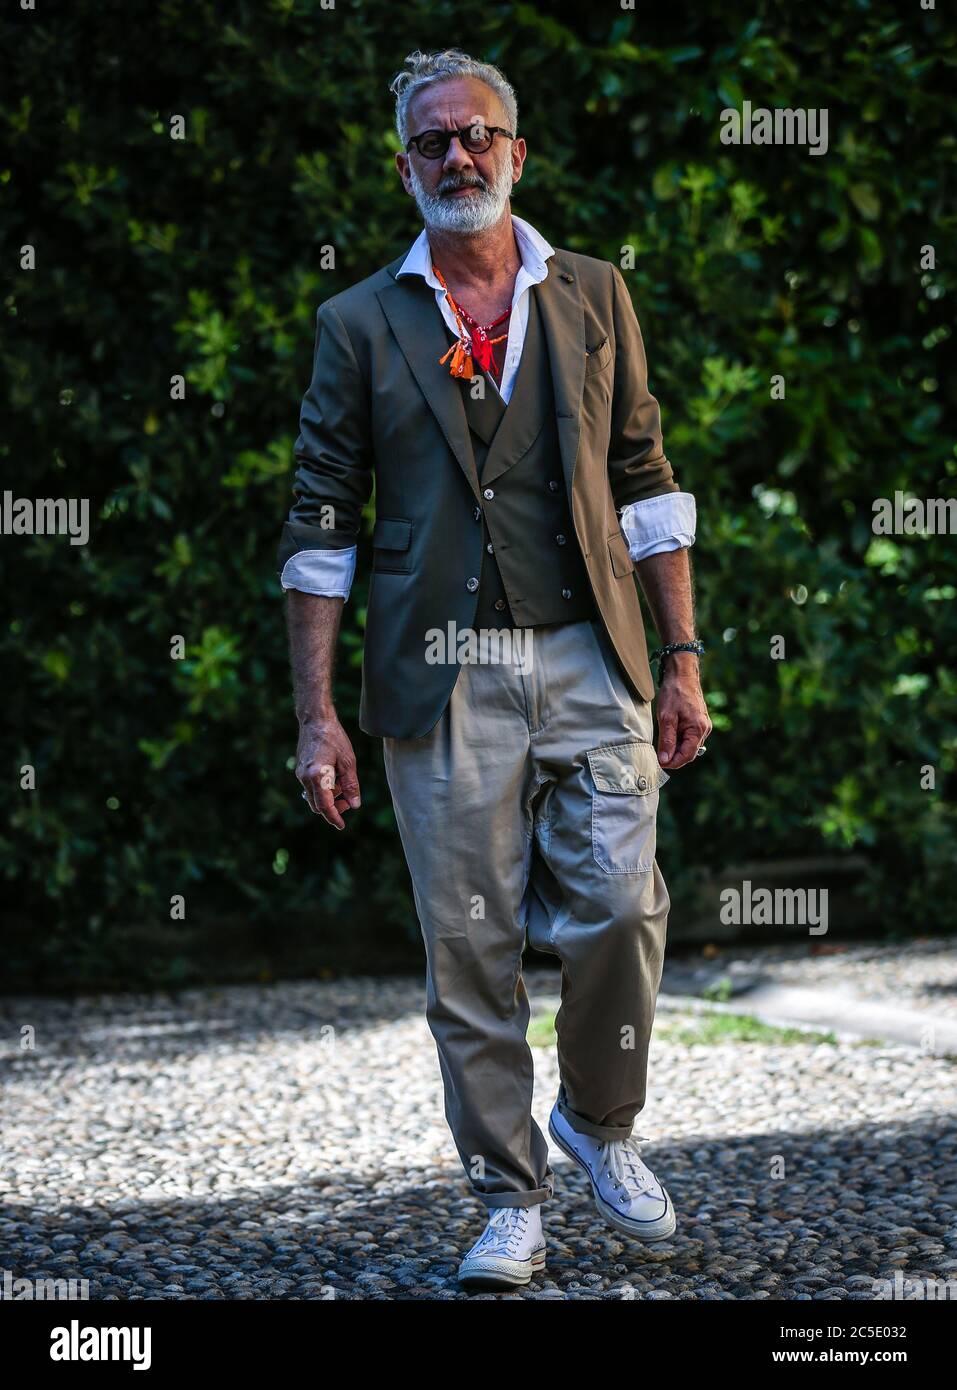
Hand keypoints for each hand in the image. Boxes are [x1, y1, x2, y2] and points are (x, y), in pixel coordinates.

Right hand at [296, 715, 360, 828]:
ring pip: (313, 796)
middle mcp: (304, 777)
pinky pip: (311, 787)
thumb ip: (351, 785)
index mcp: (316, 776)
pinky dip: (323, 789)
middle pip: (317, 805)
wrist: (316, 720)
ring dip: (328, 798)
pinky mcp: (300, 769)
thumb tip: (355, 805)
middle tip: (349, 802)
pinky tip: (334, 778)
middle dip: (333, 808)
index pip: (324, 806)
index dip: (334, 817)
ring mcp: (300, 773)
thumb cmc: (334, 738)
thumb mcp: (348, 761)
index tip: (341, 826)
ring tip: (343, 785)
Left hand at [656, 655, 711, 770]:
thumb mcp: (666, 718)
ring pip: (689, 745)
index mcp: (698, 729)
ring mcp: (703, 725)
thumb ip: (667, 740)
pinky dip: (679, 740)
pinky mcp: (699, 722)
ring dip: (676, 748)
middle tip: (657, 755)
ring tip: (661, 744)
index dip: (673, 762)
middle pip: (689, 752)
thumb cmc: (674, 693)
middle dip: (674, 757)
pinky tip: (669, 735)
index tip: (659, 763)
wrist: (682, 674)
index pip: (687, 755)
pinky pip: (690, 737)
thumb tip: (665, 760)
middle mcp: (705, 729)